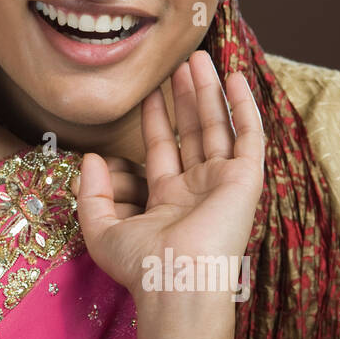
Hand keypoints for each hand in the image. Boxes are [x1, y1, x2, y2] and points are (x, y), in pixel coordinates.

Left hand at [72, 50, 263, 299]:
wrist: (176, 279)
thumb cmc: (140, 264)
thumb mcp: (100, 229)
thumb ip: (91, 193)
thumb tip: (91, 157)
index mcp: (168, 201)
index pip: (163, 149)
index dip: (158, 118)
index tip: (153, 90)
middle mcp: (199, 190)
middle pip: (193, 132)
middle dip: (186, 97)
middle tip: (180, 64)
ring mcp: (224, 183)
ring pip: (219, 127)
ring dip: (210, 93)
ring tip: (198, 60)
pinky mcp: (246, 179)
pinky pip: (248, 135)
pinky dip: (244, 107)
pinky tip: (234, 78)